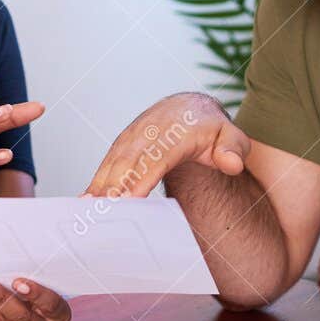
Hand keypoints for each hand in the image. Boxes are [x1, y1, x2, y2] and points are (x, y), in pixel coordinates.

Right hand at [84, 92, 249, 197]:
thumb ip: (234, 150)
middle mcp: (151, 131)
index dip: (143, 177)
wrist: (190, 108)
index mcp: (178, 132)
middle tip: (105, 212)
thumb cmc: (212, 130)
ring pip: (115, 160)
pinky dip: (97, 180)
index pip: (158, 156)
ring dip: (101, 184)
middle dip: (116, 185)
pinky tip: (86, 200)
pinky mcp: (124, 142)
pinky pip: (109, 161)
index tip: (132, 198)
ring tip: (90, 210)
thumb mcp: (232, 137)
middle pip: (130, 159)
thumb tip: (232, 163)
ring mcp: (134, 135)